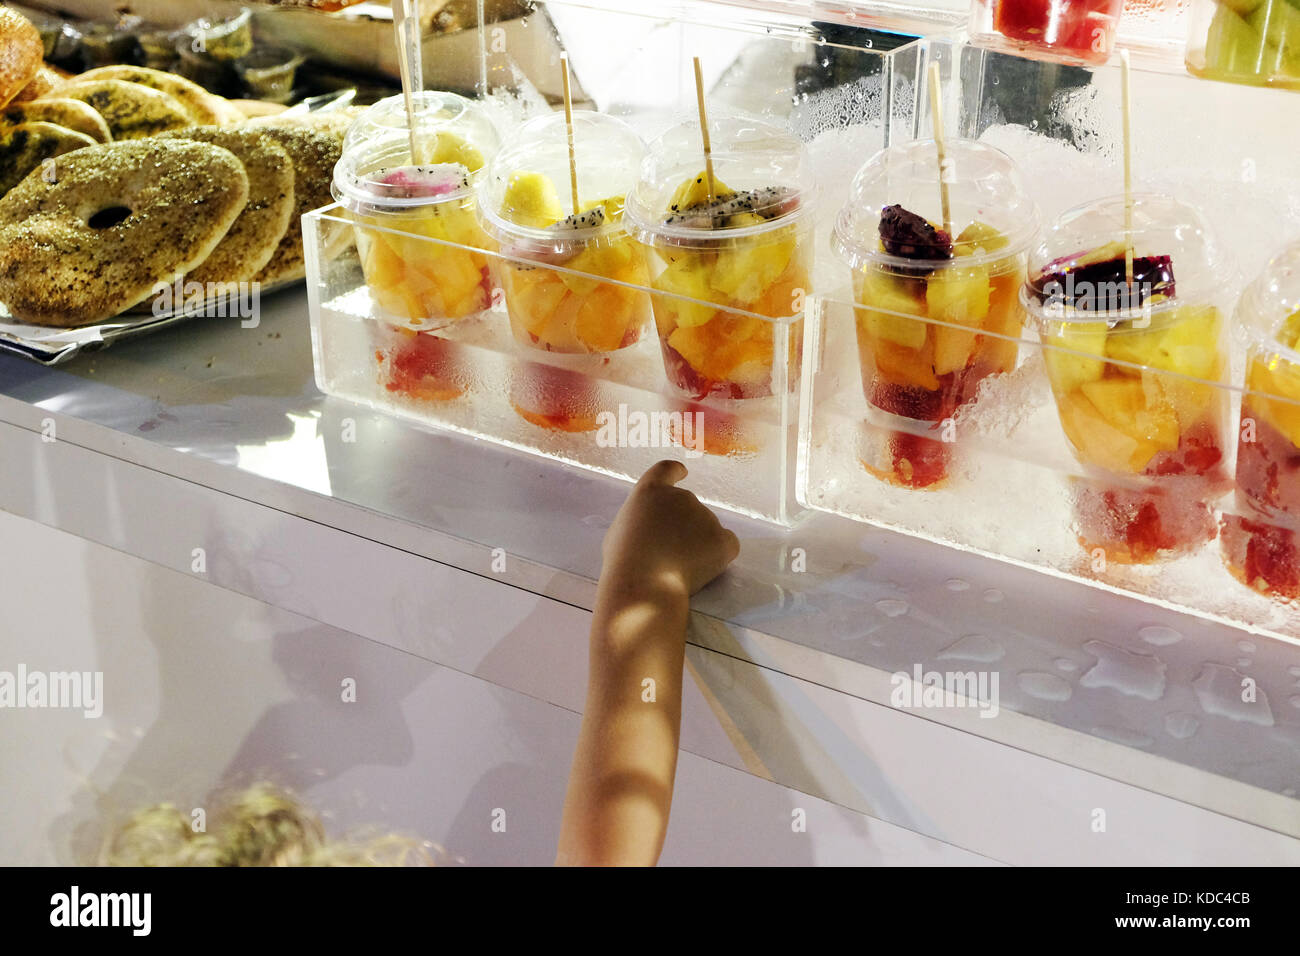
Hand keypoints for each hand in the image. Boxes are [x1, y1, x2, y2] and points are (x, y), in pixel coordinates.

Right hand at [601, 460, 740, 597]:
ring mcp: (706, 516)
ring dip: (696, 544)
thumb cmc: (623, 560)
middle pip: (687, 508)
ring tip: (676, 568)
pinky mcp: (722, 539)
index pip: (667, 470)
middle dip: (682, 527)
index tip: (683, 473)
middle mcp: (683, 497)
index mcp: (652, 491)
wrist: (643, 582)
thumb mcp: (621, 529)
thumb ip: (641, 521)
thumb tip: (652, 529)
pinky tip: (701, 568)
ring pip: (706, 529)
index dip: (675, 472)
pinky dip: (717, 554)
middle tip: (667, 554)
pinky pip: (726, 544)